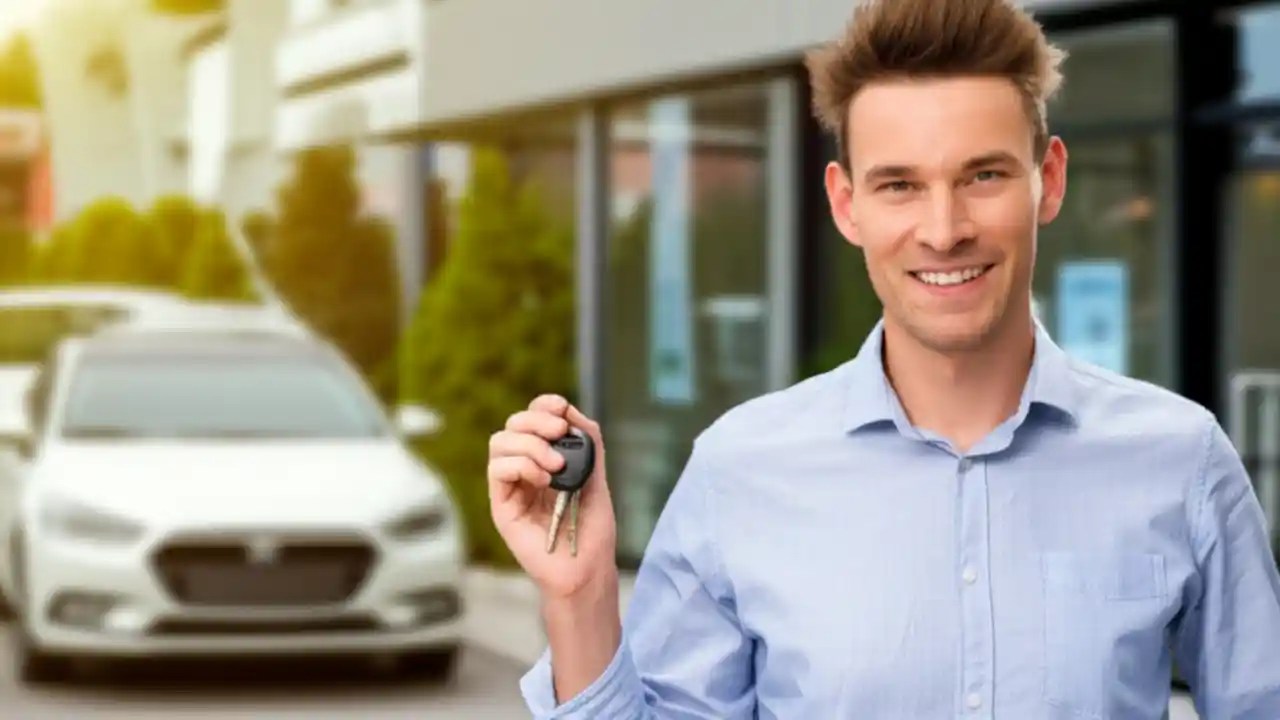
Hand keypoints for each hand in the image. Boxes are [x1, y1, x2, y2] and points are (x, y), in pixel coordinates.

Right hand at [488, 394, 616, 598]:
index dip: (542, 405)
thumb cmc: (591, 530)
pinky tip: (544, 480)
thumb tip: (571, 411)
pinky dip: (521, 465)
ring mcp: (511, 487)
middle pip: (513, 425)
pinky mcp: (502, 505)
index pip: (532, 419)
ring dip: (530, 445)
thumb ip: (588, 444)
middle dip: (536, 420)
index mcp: (545, 459)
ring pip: (500, 442)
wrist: (586, 568)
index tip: (561, 407)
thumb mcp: (597, 478)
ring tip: (556, 466)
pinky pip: (497, 470)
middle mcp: (524, 469)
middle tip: (559, 433)